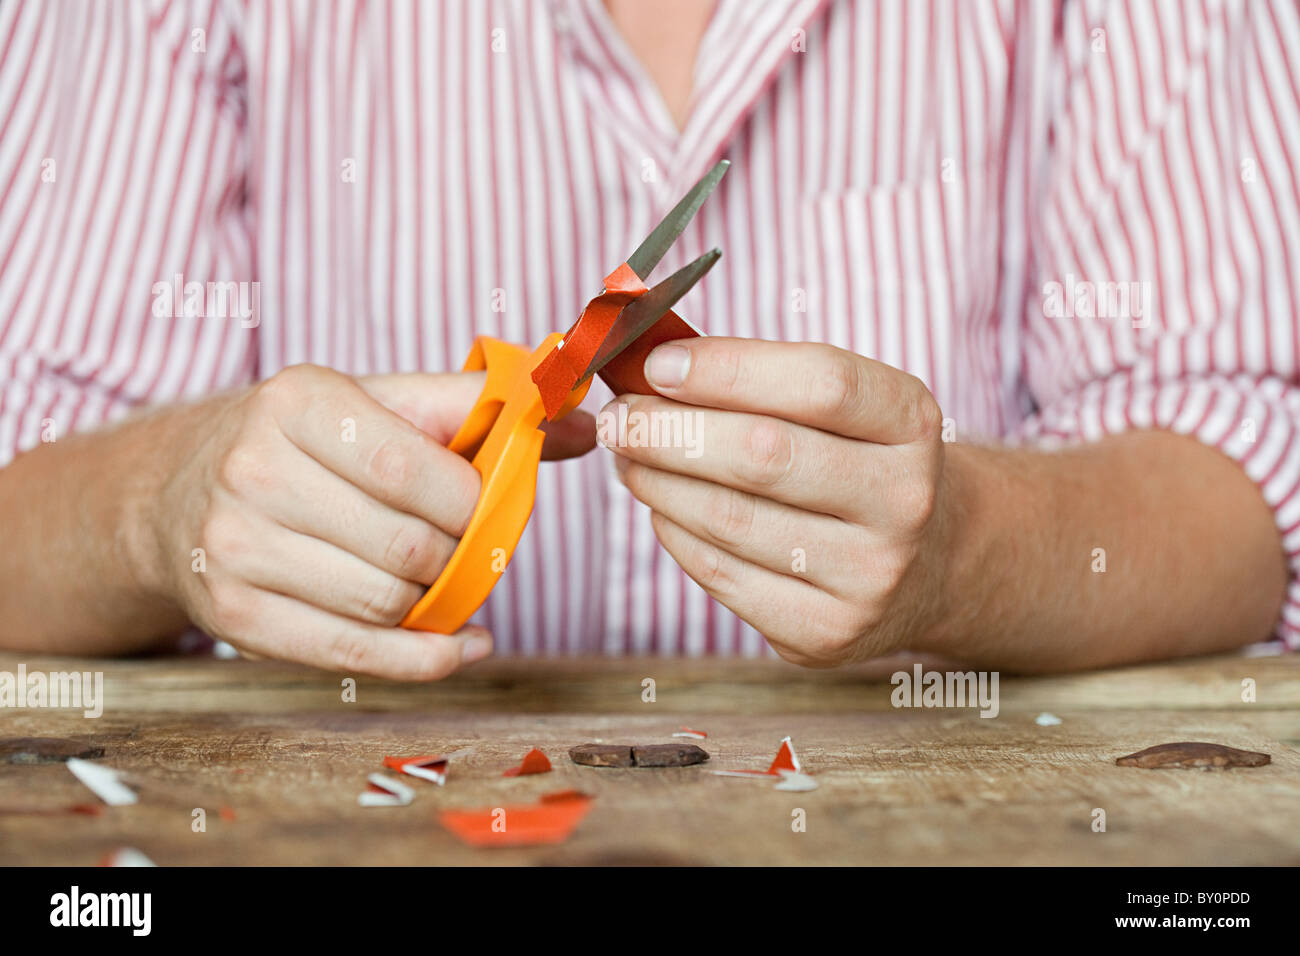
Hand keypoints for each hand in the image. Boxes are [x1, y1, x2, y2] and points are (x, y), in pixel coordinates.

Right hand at [141, 364, 594, 678]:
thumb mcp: (379, 402)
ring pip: (385, 604)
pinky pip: (352, 655)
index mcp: (296, 401)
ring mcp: (235, 550)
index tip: (481, 501)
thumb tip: (583, 419)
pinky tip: (462, 642)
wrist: (179, 492)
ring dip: (438, 601)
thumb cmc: (307, 442)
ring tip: (444, 579)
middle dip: (460, 554)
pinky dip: (425, 658)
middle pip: (407, 547)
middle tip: (468, 545)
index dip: (472, 500)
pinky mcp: (234, 617)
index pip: (416, 470)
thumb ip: (479, 407)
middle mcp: (252, 471)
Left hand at [602, 338, 948, 666]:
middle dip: (668, 429)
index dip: (726, 369)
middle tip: (619, 415)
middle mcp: (904, 502)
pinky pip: (721, 575)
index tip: (656, 363)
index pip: (820, 384)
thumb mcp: (845, 408)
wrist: (929, 565)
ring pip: (730, 520)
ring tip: (630, 455)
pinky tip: (662, 506)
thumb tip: (649, 364)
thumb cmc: (857, 462)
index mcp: (913, 425)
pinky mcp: (825, 633)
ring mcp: (868, 576)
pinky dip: (675, 532)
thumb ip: (761, 378)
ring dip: (658, 481)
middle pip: (763, 455)